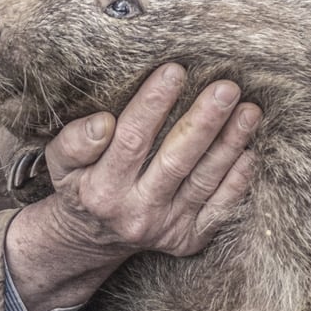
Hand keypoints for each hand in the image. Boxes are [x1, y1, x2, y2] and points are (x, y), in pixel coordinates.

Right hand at [4, 63, 259, 310]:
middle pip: (175, 160)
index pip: (131, 139)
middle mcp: (135, 212)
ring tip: (249, 111)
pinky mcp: (188, 239)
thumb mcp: (60, 163)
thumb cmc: (81, 183)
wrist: (93, 238)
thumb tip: (103, 122)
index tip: (175, 70)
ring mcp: (165, 228)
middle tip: (226, 87)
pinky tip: (250, 151)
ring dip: (230, 144)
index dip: (153, 104)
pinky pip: (219, 209)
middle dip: (203, 121)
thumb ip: (74, 141)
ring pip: (203, 181)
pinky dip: (237, 181)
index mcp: (101, 189)